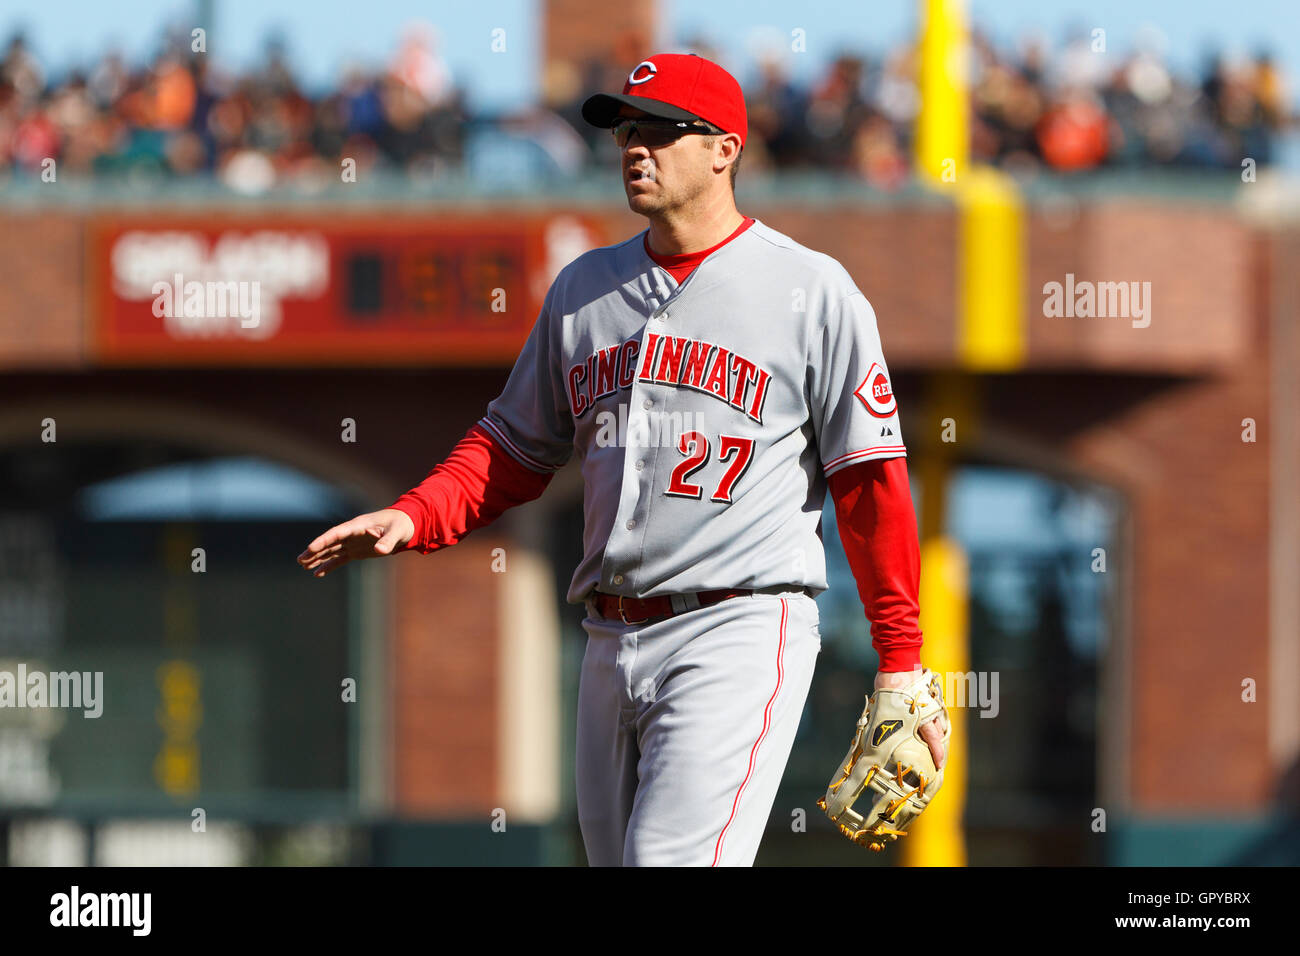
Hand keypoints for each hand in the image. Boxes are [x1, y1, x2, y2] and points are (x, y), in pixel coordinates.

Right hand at [297, 508, 415, 577]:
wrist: (405, 526)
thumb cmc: (401, 525)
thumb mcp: (397, 532)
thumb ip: (388, 541)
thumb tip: (380, 551)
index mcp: (358, 526)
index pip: (337, 533)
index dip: (324, 540)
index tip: (311, 547)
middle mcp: (352, 534)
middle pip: (329, 542)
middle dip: (315, 550)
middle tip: (300, 559)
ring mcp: (353, 542)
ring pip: (331, 550)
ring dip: (317, 557)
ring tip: (302, 565)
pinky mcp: (356, 551)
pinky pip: (339, 558)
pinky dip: (329, 565)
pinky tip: (317, 573)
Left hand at [874, 668, 947, 769]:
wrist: (899, 660)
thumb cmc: (889, 683)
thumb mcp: (883, 706)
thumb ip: (884, 721)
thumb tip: (873, 736)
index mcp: (919, 716)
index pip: (932, 739)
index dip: (937, 753)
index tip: (939, 766)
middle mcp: (929, 711)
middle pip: (938, 733)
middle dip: (938, 747)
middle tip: (936, 760)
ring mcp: (930, 703)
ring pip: (939, 723)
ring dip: (938, 734)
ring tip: (935, 746)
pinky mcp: (929, 696)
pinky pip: (935, 712)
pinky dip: (934, 721)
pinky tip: (930, 727)